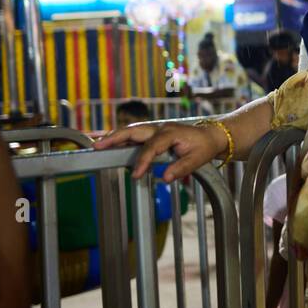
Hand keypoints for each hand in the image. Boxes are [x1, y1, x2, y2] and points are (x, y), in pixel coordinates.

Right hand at [93, 121, 225, 182]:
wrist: (210, 135)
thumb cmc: (203, 147)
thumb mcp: (197, 160)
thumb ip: (181, 169)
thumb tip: (166, 178)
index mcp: (170, 133)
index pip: (151, 147)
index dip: (142, 161)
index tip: (134, 175)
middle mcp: (160, 128)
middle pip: (133, 131)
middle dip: (114, 138)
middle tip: (97, 147)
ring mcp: (155, 129)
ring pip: (131, 131)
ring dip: (114, 137)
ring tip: (97, 145)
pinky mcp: (153, 133)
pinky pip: (134, 135)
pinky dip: (121, 139)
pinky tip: (110, 145)